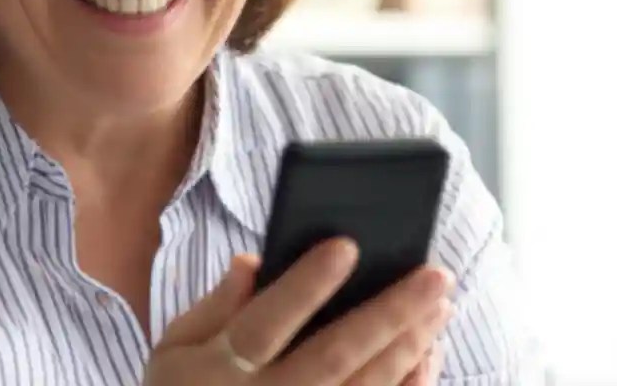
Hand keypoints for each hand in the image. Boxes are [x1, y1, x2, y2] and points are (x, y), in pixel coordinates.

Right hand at [144, 238, 454, 385]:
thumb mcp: (174, 351)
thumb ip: (213, 306)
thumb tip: (252, 259)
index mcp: (221, 369)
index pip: (266, 322)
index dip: (305, 286)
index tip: (346, 245)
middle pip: (335, 355)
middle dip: (389, 312)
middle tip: (435, 275)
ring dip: (410, 345)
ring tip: (441, 305)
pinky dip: (409, 385)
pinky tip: (430, 353)